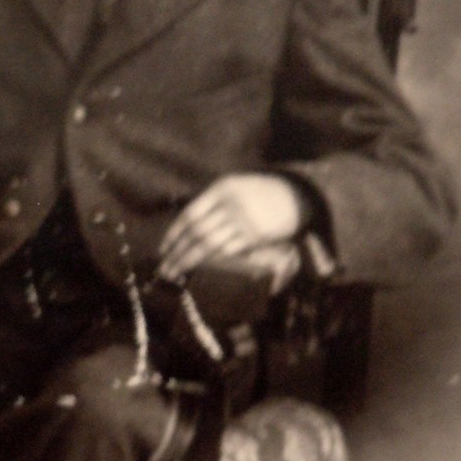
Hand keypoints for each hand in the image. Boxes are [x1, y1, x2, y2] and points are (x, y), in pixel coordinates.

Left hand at [158, 174, 304, 282]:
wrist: (296, 194)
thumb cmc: (262, 193)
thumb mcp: (236, 188)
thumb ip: (215, 205)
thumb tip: (191, 228)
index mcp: (221, 189)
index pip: (190, 213)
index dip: (174, 233)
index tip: (164, 249)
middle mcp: (228, 203)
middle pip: (195, 231)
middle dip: (177, 252)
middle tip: (164, 269)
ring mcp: (241, 219)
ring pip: (208, 244)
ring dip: (189, 260)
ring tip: (175, 273)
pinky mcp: (255, 234)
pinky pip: (228, 250)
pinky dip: (214, 261)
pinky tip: (203, 269)